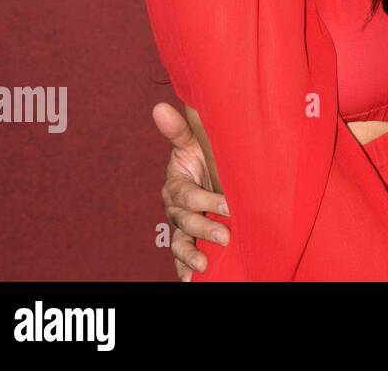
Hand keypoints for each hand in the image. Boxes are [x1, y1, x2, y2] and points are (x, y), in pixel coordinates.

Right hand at [153, 102, 228, 280]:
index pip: (187, 195)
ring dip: (190, 255)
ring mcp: (182, 225)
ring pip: (180, 243)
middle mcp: (176, 206)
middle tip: (226, 235)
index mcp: (177, 182)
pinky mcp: (189, 240)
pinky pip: (181, 258)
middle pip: (184, 221)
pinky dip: (184, 270)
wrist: (216, 169)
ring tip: (203, 266)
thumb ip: (179, 129)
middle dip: (204, 228)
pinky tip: (191, 280)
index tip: (229, 204)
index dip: (206, 200)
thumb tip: (158, 107)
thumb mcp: (196, 141)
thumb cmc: (208, 153)